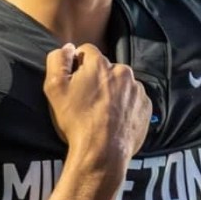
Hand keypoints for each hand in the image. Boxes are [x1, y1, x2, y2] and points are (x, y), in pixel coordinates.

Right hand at [44, 43, 151, 172]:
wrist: (103, 152)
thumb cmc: (76, 120)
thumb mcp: (55, 88)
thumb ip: (58, 61)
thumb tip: (68, 47)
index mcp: (100, 64)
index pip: (87, 51)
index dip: (78, 65)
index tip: (74, 82)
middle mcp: (123, 72)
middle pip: (106, 68)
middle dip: (97, 79)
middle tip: (87, 101)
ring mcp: (137, 89)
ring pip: (121, 84)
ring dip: (113, 92)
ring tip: (101, 113)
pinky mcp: (145, 106)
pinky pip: (134, 99)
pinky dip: (125, 105)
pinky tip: (114, 119)